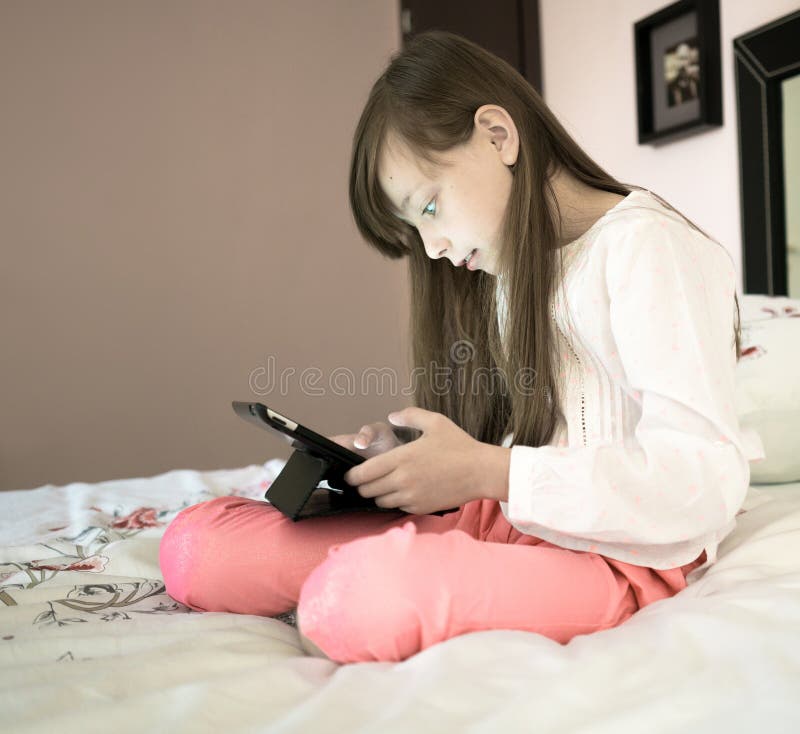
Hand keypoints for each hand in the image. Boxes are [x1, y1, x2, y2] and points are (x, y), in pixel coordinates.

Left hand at [341, 407, 498, 514]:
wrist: (481, 471)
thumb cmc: (459, 445)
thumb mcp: (435, 422)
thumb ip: (410, 415)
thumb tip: (392, 416)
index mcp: (402, 458)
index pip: (363, 473)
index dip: (351, 475)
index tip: (350, 473)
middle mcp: (403, 480)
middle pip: (367, 490)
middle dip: (362, 485)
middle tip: (365, 478)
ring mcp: (412, 496)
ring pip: (380, 502)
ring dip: (378, 494)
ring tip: (383, 484)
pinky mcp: (421, 507)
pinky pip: (398, 507)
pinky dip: (395, 501)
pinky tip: (403, 490)